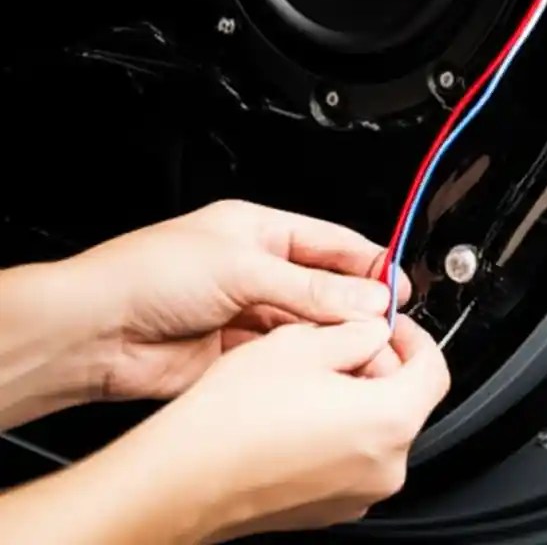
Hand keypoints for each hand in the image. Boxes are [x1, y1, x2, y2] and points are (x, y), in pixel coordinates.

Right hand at [0, 318, 449, 544]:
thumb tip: (373, 329)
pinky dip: (337, 431)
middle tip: (340, 344)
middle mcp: (384, 466)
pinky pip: (351, 458)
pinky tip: (296, 413)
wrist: (180, 481)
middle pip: (407, 400)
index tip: (391, 324)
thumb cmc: (230, 420)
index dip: (413, 336)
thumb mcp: (299, 344)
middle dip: (380, 366)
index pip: (434, 368)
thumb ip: (353, 331)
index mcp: (389, 420)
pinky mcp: (330, 508)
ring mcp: (358, 494)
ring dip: (356, 397)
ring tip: (308, 377)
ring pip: (377, 429)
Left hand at [63, 200, 409, 400]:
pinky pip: (287, 358)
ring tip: (360, 348)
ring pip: (309, 327)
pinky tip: (322, 366)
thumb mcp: (243, 267)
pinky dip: (307, 363)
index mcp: (259, 232)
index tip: (399, 286)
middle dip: (356, 306)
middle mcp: (256, 271)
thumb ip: (312, 286)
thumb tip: (367, 296)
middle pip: (325, 288)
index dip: (369, 263)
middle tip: (385, 325)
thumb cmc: (147, 276)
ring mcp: (247, 313)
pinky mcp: (238, 355)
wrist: (95, 332)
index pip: (332, 243)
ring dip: (333, 338)